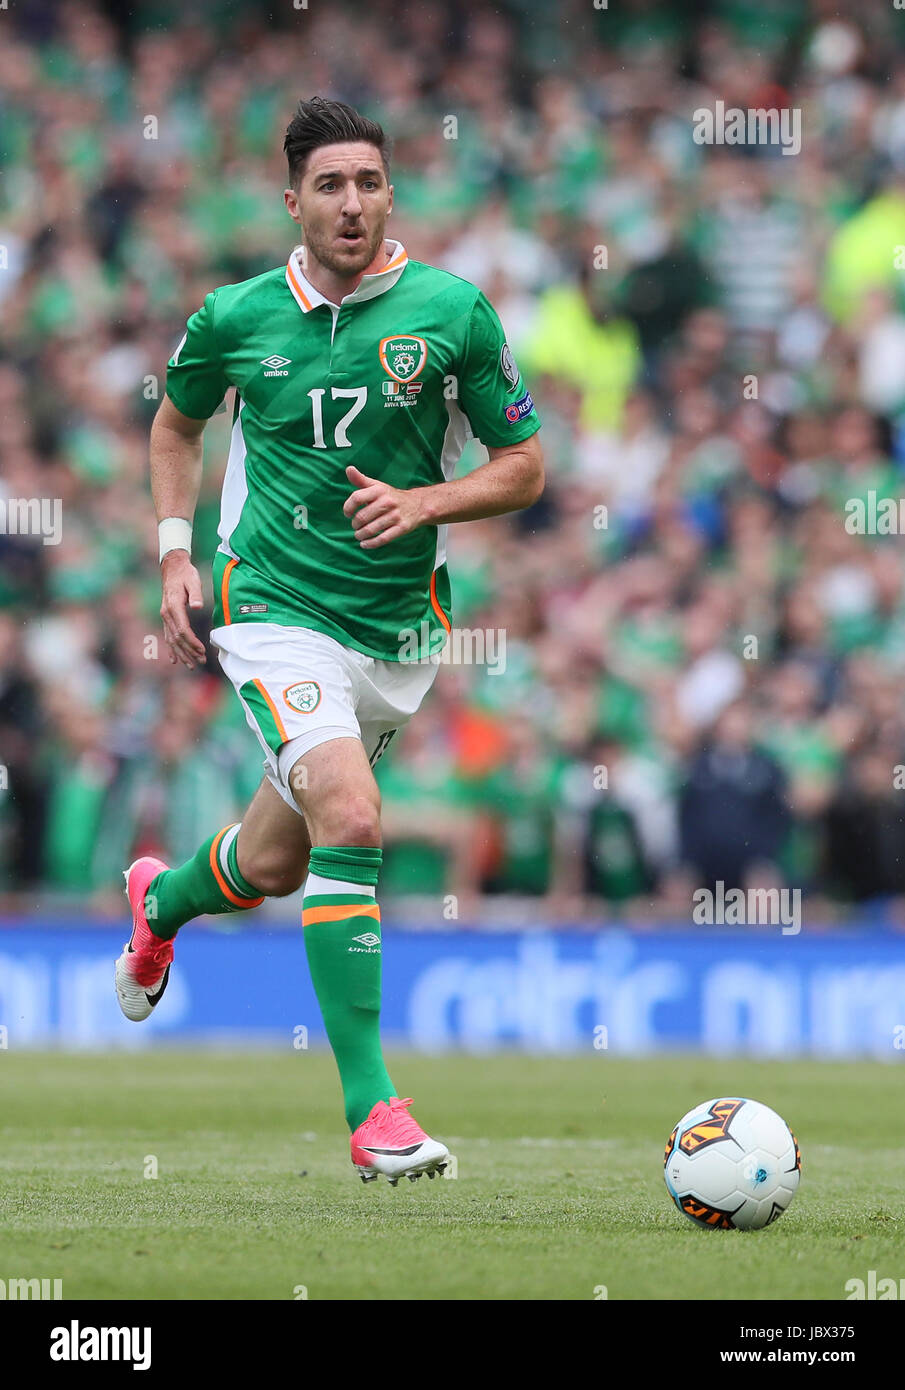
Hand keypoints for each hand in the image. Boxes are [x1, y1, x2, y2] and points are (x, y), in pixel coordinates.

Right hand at [160, 550, 206, 666]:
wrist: (172, 568)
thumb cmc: (185, 574)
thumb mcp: (193, 581)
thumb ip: (196, 594)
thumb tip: (198, 606)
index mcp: (173, 607)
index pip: (182, 630)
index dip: (192, 642)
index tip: (202, 650)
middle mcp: (166, 614)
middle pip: (177, 638)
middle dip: (189, 652)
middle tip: (201, 662)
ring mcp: (164, 616)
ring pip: (171, 640)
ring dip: (181, 654)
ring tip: (191, 666)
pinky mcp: (166, 617)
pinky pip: (167, 636)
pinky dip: (171, 649)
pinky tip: (175, 660)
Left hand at [343, 465, 428, 547]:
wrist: (418, 505)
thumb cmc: (391, 496)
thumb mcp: (377, 486)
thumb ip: (361, 480)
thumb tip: (349, 469)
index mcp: (379, 490)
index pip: (357, 498)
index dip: (348, 507)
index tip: (348, 514)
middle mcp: (387, 502)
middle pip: (362, 517)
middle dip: (355, 524)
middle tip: (355, 526)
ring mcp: (395, 516)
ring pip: (371, 529)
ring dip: (360, 535)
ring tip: (359, 535)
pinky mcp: (401, 528)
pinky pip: (383, 539)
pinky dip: (371, 543)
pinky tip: (365, 544)